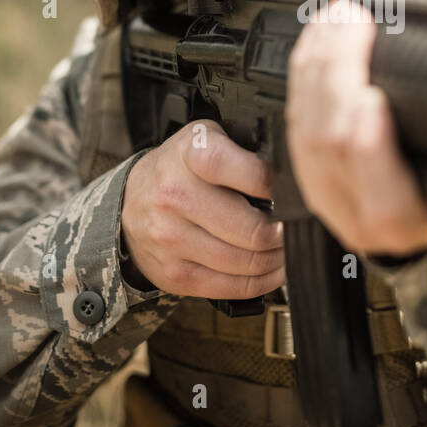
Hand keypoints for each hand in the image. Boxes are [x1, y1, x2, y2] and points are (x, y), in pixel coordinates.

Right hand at [120, 120, 284, 297]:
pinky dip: (262, 282)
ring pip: (247, 263)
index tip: (291, 196)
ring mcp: (171, 239)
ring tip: (284, 249)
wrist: (132, 200)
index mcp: (193, 154)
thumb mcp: (209, 138)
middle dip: (284, 233)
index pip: (252, 175)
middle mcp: (176, 196)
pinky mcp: (174, 274)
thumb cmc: (183, 168)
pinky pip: (233, 287)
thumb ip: (247, 151)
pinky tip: (271, 269)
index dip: (280, 190)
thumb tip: (291, 179)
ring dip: (277, 260)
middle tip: (294, 229)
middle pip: (254, 231)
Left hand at [285, 0, 426, 256]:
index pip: (381, 198)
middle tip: (354, 25)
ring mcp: (324, 190)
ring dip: (318, 63)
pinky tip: (318, 37)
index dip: (370, 148)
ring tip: (337, 19)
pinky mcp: (304, 166)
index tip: (374, 99)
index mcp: (405, 226)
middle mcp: (356, 215)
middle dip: (337, 74)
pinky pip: (293, 114)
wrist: (418, 230)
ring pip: (304, 126)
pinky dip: (305, 69)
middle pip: (330, 146)